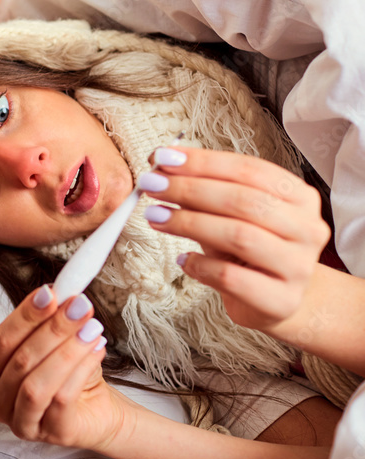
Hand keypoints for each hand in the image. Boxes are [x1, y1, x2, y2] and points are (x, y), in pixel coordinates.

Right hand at [0, 285, 128, 451]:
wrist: (99, 409)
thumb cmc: (70, 373)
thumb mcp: (56, 342)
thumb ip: (51, 318)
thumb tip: (62, 291)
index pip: (2, 339)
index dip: (26, 315)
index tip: (51, 292)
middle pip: (20, 360)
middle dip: (52, 329)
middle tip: (80, 306)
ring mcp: (22, 422)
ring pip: (36, 384)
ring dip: (66, 351)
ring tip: (92, 329)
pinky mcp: (51, 433)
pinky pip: (61, 400)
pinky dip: (80, 370)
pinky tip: (97, 350)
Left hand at [142, 147, 329, 332]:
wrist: (277, 301)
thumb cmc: (250, 251)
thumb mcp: (229, 216)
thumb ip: (203, 192)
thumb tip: (162, 168)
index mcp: (299, 197)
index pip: (250, 170)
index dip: (204, 162)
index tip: (163, 157)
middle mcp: (307, 229)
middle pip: (243, 201)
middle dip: (190, 189)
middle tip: (152, 184)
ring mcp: (298, 267)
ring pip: (239, 236)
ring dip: (189, 222)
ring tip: (155, 216)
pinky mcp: (281, 300)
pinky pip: (231, 277)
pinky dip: (200, 265)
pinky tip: (182, 259)